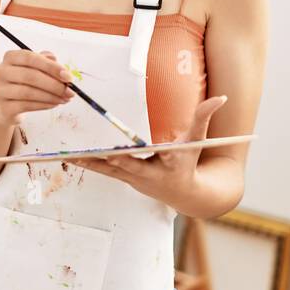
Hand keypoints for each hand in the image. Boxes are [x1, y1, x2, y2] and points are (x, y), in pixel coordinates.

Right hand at [0, 49, 72, 126]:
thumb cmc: (24, 83)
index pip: (30, 58)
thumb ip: (48, 64)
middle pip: (30, 76)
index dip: (51, 67)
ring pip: (29, 93)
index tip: (68, 76)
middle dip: (54, 84)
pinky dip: (44, 105)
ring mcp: (0, 90)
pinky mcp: (4, 107)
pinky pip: (27, 106)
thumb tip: (63, 71)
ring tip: (64, 99)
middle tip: (69, 91)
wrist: (7, 105)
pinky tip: (54, 104)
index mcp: (10, 57)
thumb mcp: (35, 68)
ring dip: (51, 96)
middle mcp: (0, 71)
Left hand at [74, 94, 228, 208]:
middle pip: (125, 167)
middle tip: (87, 154)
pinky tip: (68, 156)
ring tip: (67, 155)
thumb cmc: (189, 162)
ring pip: (107, 170)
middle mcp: (146, 175)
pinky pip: (102, 170)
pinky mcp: (123, 177)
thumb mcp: (197, 141)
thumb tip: (221, 97)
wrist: (183, 193)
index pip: (153, 158)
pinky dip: (87, 163)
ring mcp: (132, 178)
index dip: (139, 155)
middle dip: (108, 161)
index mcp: (165, 165)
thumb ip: (204, 118)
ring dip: (88, 163)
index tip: (123, 151)